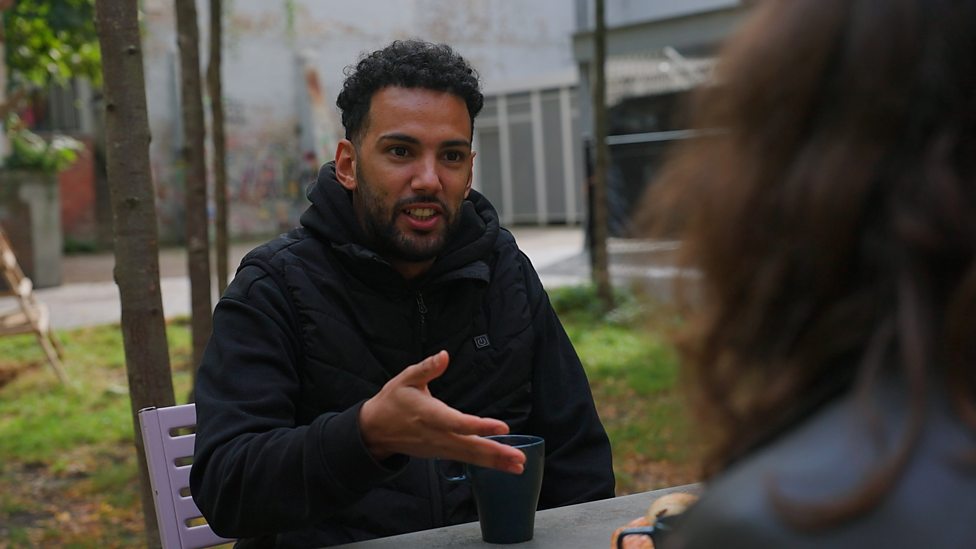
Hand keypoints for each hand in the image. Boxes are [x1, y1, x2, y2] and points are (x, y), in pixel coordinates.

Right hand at [359, 350, 525, 473]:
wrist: (375, 429)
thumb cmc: (393, 401)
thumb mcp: (405, 379)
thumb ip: (426, 368)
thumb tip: (444, 355)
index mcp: (429, 415)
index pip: (457, 422)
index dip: (480, 426)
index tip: (501, 427)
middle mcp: (437, 435)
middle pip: (469, 447)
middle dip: (495, 453)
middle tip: (519, 459)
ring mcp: (440, 448)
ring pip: (470, 457)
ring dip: (495, 462)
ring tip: (519, 466)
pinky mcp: (441, 453)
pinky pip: (466, 459)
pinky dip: (486, 463)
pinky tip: (504, 465)